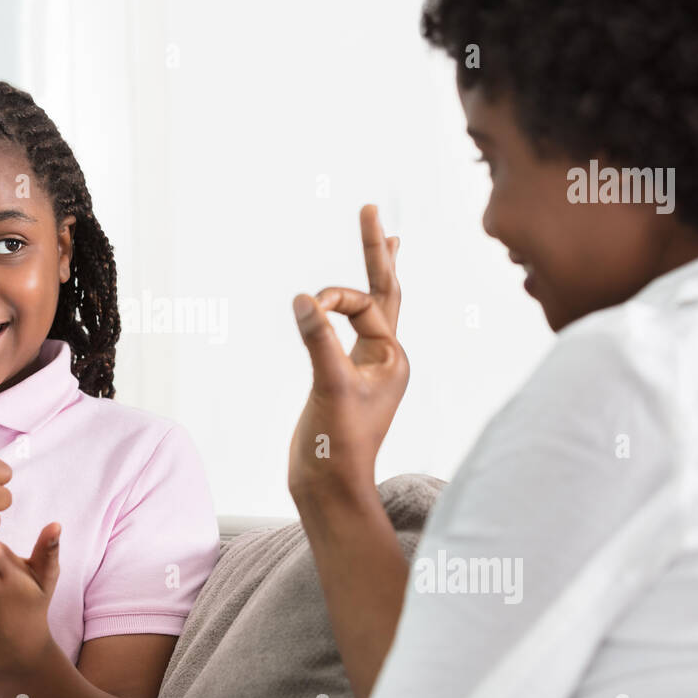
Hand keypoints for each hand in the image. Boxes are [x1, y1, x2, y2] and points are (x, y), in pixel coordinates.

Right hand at [288, 204, 408, 501]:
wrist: (328, 489)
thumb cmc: (336, 445)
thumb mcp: (329, 387)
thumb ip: (318, 340)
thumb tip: (304, 298)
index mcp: (393, 358)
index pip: (364, 306)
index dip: (335, 300)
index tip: (307, 308)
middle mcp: (385, 358)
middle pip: (385, 292)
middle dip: (377, 251)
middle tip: (370, 208)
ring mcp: (366, 368)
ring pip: (372, 310)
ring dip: (374, 273)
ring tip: (386, 238)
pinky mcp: (343, 379)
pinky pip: (350, 331)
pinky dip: (348, 307)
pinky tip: (343, 301)